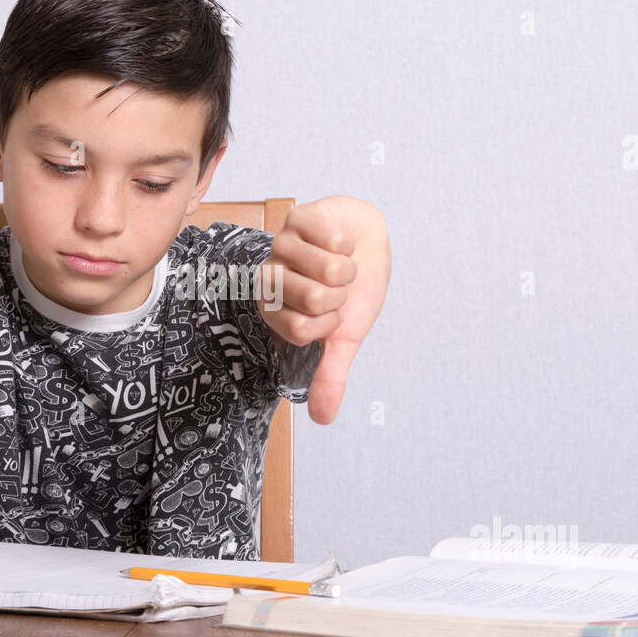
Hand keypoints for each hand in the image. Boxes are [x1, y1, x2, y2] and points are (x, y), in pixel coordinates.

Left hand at [257, 195, 390, 423]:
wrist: (367, 242)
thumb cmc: (353, 290)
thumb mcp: (345, 336)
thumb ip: (329, 374)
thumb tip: (322, 418)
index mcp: (274, 310)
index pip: (301, 330)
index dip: (329, 324)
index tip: (331, 315)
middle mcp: (270, 278)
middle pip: (314, 299)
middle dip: (341, 295)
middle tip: (337, 286)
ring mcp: (281, 245)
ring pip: (328, 270)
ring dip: (348, 268)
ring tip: (340, 263)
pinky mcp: (299, 218)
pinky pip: (334, 241)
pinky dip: (350, 244)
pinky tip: (340, 241)